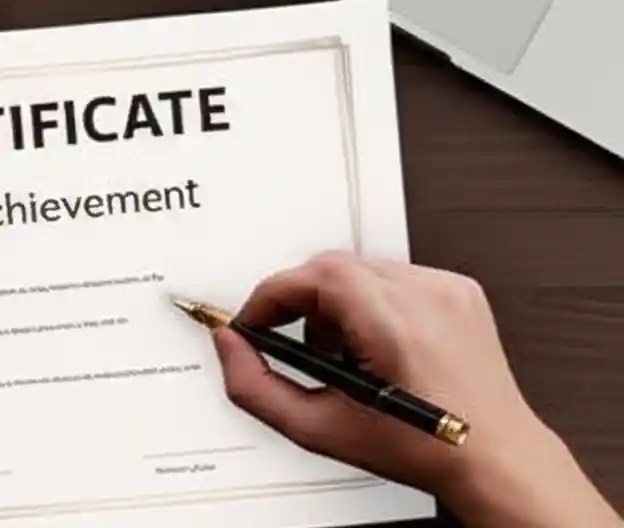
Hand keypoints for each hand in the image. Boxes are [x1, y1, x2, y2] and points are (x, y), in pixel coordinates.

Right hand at [214, 252, 620, 526]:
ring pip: (360, 270)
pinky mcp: (459, 290)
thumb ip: (256, 387)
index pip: (313, 275)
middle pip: (332, 267)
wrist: (493, 457)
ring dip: (336, 304)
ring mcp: (445, 288)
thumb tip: (231, 346)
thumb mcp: (319, 429)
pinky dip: (371, 303)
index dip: (271, 295)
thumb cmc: (421, 448)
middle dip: (301, 301)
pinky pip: (394, 277)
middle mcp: (424, 296)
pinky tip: (377, 345)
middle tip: (296, 344)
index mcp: (393, 325)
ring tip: (342, 353)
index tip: (255, 321)